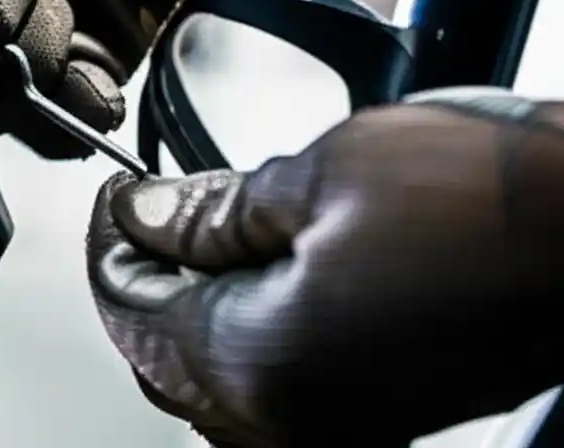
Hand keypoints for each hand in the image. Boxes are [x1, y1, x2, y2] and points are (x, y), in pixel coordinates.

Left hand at [86, 88, 563, 446]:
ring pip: (210, 386)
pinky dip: (240, 340)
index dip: (110, 242)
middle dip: (141, 281)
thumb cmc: (489, 201)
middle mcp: (293, 422)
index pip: (130, 311)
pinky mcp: (377, 418)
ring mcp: (339, 431)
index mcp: (260, 365)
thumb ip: (211, 211)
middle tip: (148, 209)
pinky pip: (268, 397)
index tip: (118, 189)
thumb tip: (148, 217)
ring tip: (200, 234)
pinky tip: (256, 279)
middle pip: (159, 360)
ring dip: (187, 312)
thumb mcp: (321, 176)